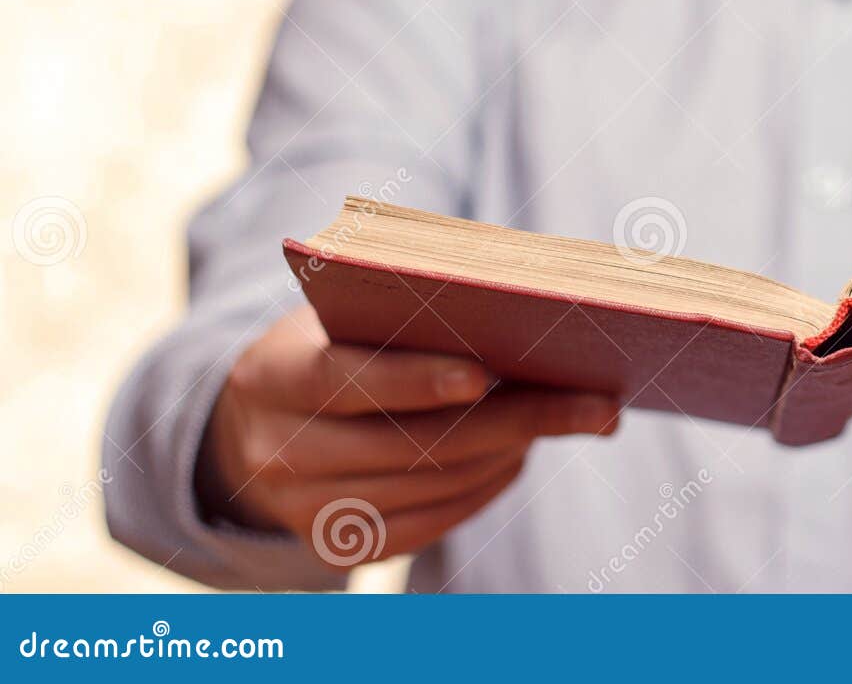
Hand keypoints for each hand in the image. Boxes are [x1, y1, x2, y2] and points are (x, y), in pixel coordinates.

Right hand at [198, 306, 618, 566]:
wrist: (248, 427)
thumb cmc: (323, 346)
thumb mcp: (338, 318)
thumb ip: (402, 315)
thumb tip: (521, 312)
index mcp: (274, 377)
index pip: (349, 380)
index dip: (418, 379)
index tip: (487, 374)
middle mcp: (280, 451)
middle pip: (413, 443)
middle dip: (515, 421)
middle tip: (594, 403)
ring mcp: (304, 510)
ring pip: (432, 487)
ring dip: (510, 452)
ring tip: (570, 418)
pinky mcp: (337, 548)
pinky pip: (428, 525)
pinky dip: (484, 488)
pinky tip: (519, 456)